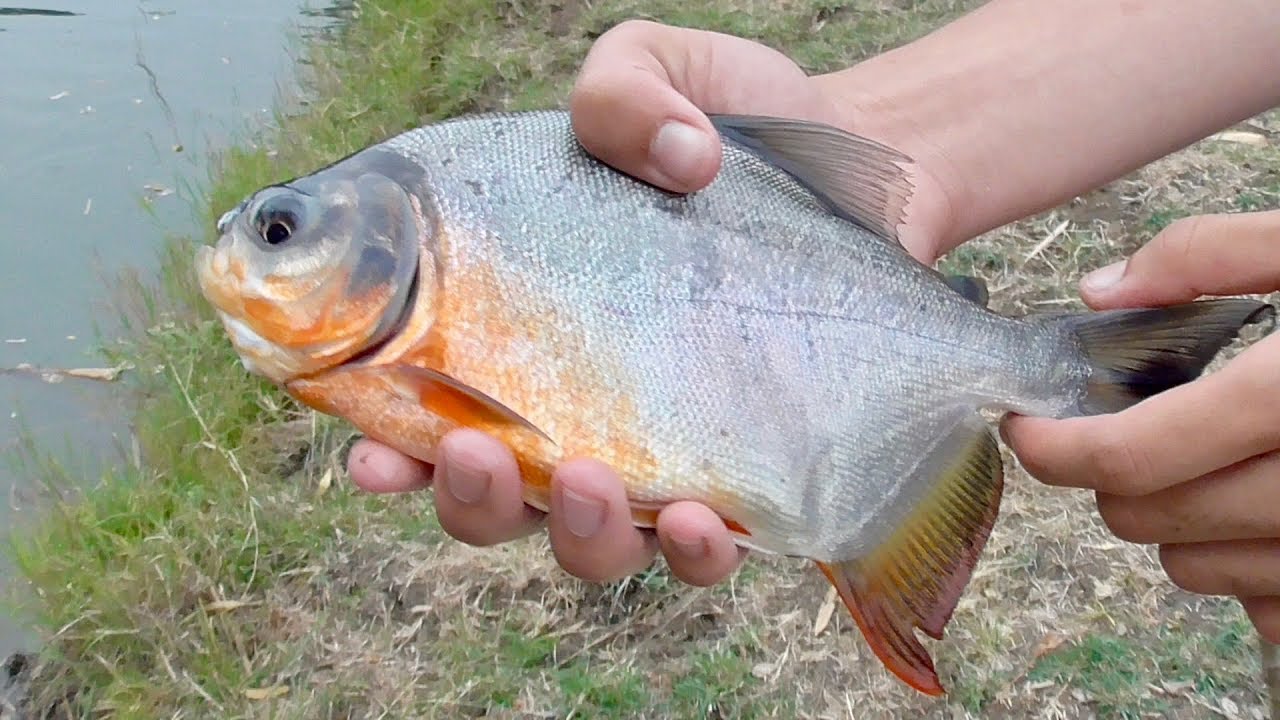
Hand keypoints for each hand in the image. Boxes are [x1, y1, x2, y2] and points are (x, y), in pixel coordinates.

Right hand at [351, 21, 951, 586]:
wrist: (854, 161)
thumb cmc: (733, 126)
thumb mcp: (663, 73)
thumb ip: (628, 91)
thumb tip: (678, 159)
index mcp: (523, 326)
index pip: (429, 408)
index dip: (389, 448)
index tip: (371, 453)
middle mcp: (576, 408)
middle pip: (495, 501)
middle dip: (472, 500)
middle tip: (478, 455)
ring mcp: (657, 451)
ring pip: (592, 543)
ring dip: (577, 534)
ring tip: (587, 485)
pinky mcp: (744, 474)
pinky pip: (705, 548)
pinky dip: (695, 553)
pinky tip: (706, 523)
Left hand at [1003, 210, 1279, 642]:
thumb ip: (1209, 253)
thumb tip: (1099, 291)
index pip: (1135, 454)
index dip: (1057, 448)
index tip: (1028, 428)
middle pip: (1151, 517)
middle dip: (1115, 478)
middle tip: (1129, 433)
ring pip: (1198, 571)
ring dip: (1176, 526)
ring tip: (1212, 466)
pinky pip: (1267, 609)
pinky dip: (1246, 567)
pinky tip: (1268, 508)